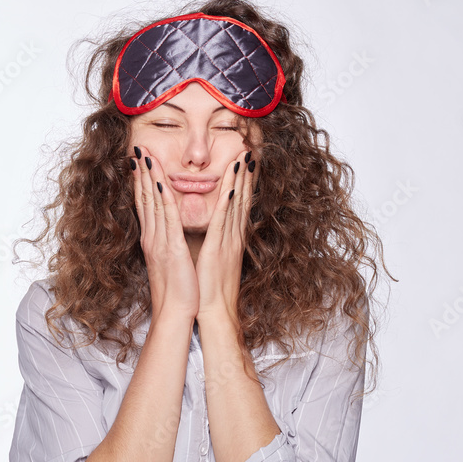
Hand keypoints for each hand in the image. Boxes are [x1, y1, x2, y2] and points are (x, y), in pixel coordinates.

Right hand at [131, 147, 198, 321]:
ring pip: (154, 202)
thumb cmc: (176, 291)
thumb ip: (167, 244)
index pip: (146, 204)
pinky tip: (162, 181)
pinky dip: (164, 197)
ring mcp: (160, 241)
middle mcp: (153, 237)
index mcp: (154, 240)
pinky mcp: (172, 248)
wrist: (175, 312)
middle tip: (137, 148)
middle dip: (142, 172)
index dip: (142, 181)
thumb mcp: (170, 261)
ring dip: (150, 177)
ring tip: (145, 154)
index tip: (140, 161)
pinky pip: (168, 218)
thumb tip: (167, 233)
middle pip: (145, 198)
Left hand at [195, 150, 255, 322]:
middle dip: (245, 174)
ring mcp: (228, 240)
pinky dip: (228, 201)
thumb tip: (218, 232)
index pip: (239, 204)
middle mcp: (233, 236)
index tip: (245, 162)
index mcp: (231, 238)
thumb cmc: (213, 289)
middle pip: (242, 198)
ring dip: (239, 180)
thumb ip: (220, 243)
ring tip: (243, 158)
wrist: (216, 311)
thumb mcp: (218, 260)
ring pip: (235, 204)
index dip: (243, 182)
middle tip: (249, 150)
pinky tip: (232, 185)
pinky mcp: (219, 248)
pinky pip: (224, 220)